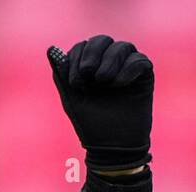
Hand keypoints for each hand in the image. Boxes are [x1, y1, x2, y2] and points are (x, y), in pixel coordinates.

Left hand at [47, 36, 152, 171]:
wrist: (111, 146)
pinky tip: (118, 85)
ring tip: (103, 82)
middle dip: (92, 54)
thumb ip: (62, 74)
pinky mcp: (145, 75)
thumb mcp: (71, 98)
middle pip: (102, 40)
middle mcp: (110, 63)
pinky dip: (127, 70)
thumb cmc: (90, 123)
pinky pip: (139, 60)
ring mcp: (128, 67)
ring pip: (122, 46)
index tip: (74, 82)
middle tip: (87, 74)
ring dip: (109, 62)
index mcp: (91, 66)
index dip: (76, 58)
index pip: (83, 46)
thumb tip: (51, 49)